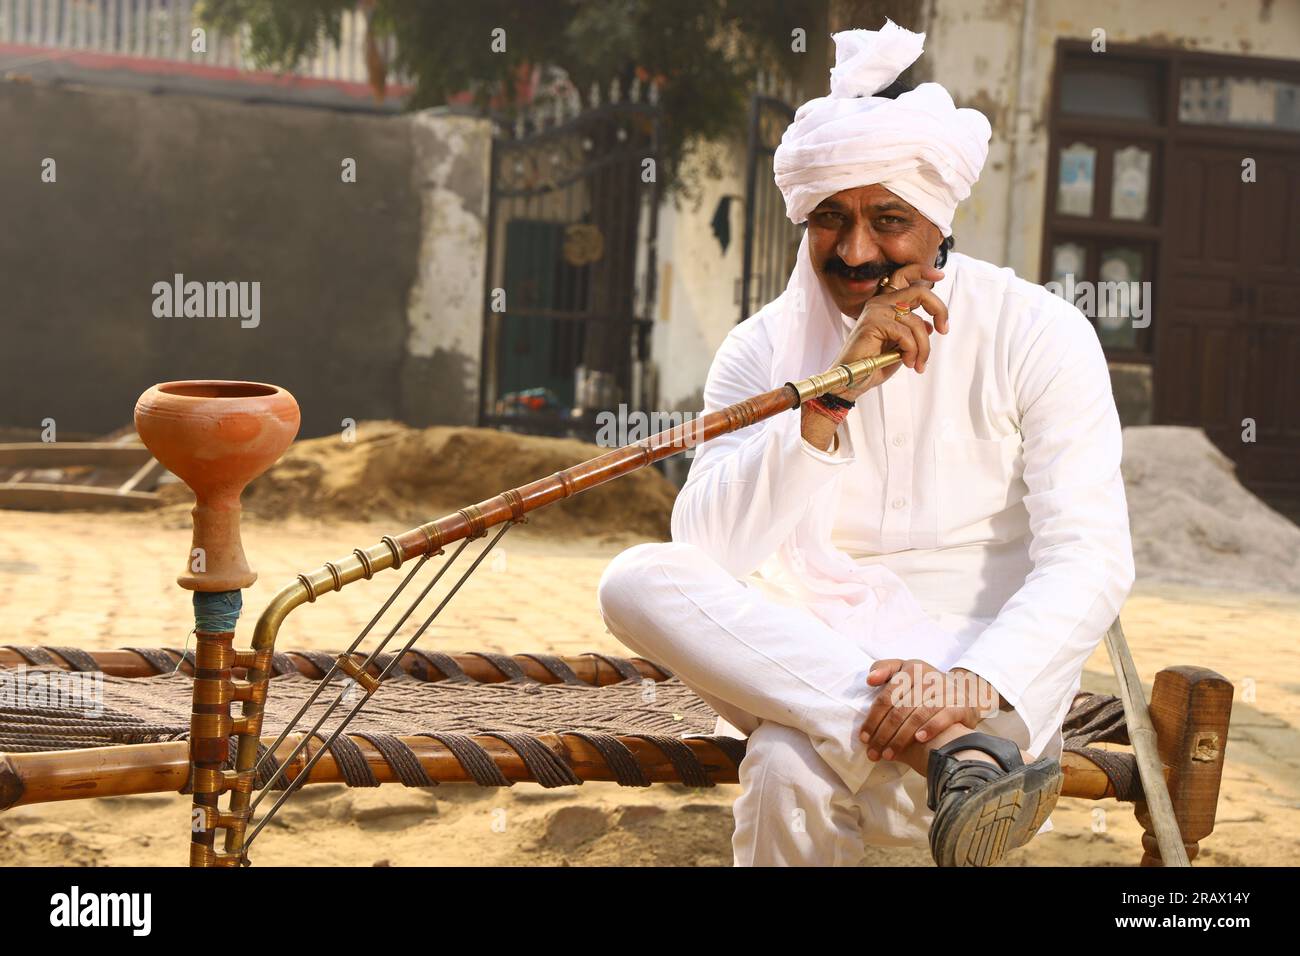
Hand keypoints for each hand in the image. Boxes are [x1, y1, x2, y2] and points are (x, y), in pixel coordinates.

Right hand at [831, 263, 948, 400]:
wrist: (853, 380)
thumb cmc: (873, 364)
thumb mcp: (900, 346)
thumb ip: (912, 332)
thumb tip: (930, 326)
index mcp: (885, 303)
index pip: (904, 276)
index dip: (923, 272)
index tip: (940, 276)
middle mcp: (880, 302)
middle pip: (919, 292)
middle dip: (939, 309)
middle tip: (944, 330)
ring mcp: (876, 311)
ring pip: (916, 322)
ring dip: (923, 347)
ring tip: (918, 363)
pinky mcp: (873, 323)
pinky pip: (906, 334)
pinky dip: (911, 351)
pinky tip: (907, 362)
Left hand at [859, 659, 999, 759]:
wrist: (965, 690)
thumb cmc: (925, 684)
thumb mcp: (906, 671)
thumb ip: (885, 670)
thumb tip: (869, 680)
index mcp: (911, 669)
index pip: (886, 697)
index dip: (873, 719)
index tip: (864, 737)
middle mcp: (928, 677)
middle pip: (899, 710)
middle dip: (883, 734)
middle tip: (873, 752)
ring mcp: (945, 690)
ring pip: (917, 716)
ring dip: (901, 738)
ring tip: (889, 754)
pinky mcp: (960, 704)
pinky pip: (942, 717)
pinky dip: (929, 728)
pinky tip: (918, 740)